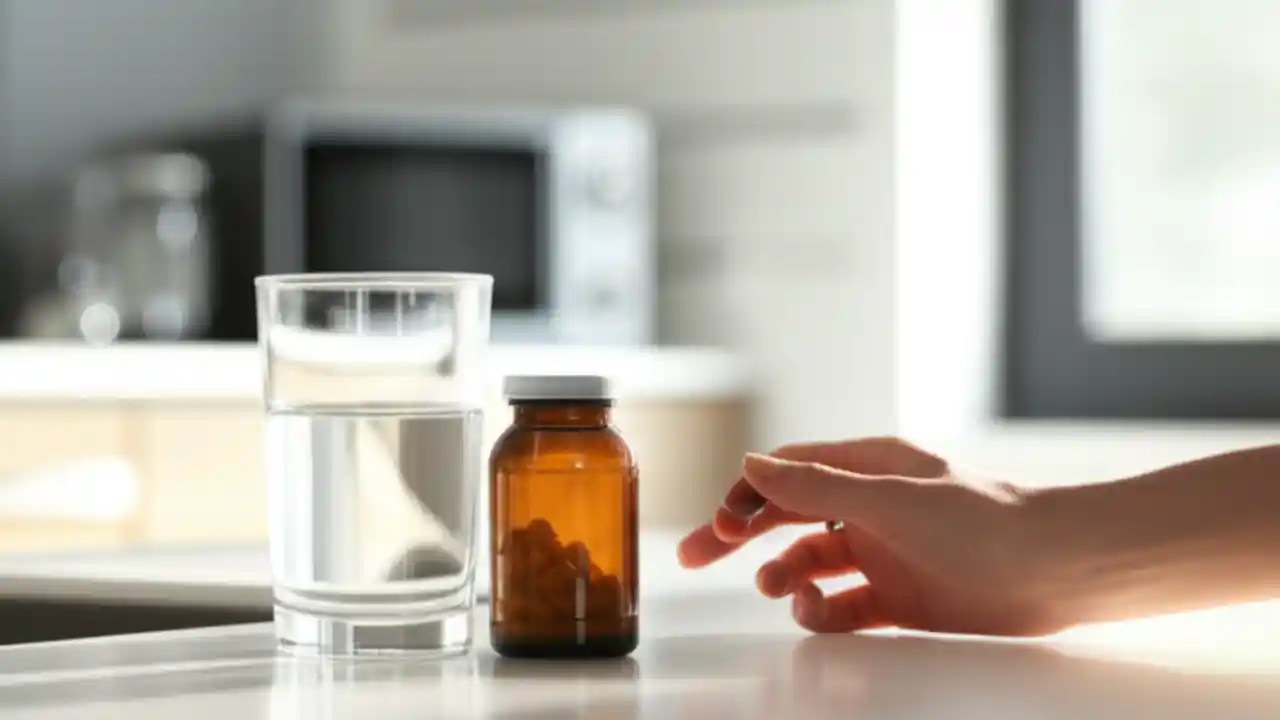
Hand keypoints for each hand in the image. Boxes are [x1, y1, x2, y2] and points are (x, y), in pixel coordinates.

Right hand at [677, 437, 1060, 635]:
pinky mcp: (898, 598)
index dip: (744, 496)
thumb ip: (817, 488)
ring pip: (809, 563)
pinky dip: (822, 611)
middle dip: (739, 535)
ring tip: (778, 589)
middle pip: (785, 517)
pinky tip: (820, 612)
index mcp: (867, 467)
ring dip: (784, 575)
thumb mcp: (890, 499)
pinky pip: (842, 605)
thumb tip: (750, 466)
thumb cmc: (984, 522)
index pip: (785, 474)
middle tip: (693, 555)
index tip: (716, 525)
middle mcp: (869, 507)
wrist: (1059, 572)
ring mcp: (882, 553)